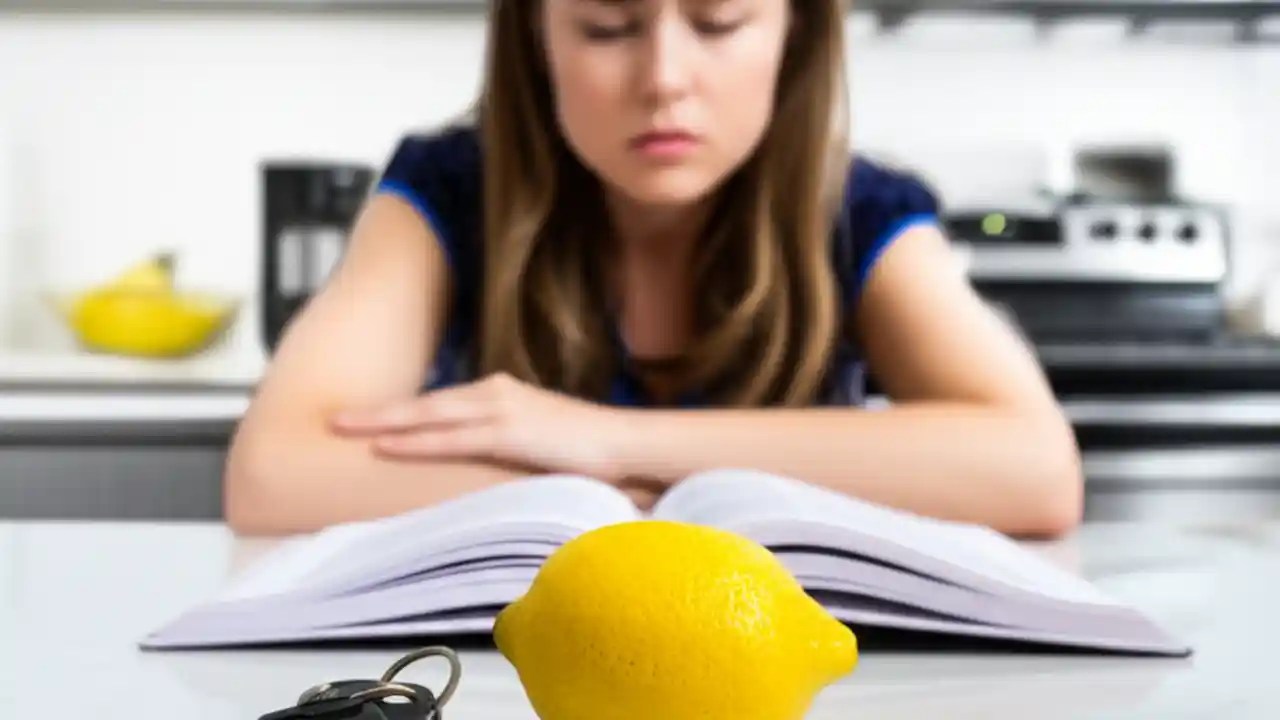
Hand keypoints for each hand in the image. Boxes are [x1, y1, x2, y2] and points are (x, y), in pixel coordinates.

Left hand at [330, 373, 631, 480]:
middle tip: (333, 419)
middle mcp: (495, 393)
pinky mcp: (510, 431)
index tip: (363, 420)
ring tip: (344, 429)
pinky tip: (384, 446)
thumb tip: (481, 464)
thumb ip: (507, 445)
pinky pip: (451, 437)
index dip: (398, 412)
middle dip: (376, 411)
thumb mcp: (538, 442)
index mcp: (500, 395)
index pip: (438, 405)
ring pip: (428, 416)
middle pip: (423, 405)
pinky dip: (414, 441)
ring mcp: (501, 409)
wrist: (626, 444)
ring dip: (383, 422)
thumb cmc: (588, 449)